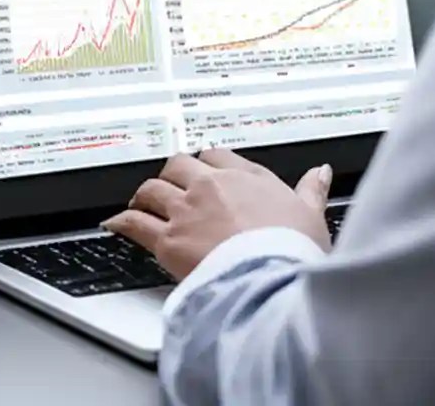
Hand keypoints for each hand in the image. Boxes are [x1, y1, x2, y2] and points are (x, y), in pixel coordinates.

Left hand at [102, 149, 332, 280]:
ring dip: (145, 195)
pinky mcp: (167, 240)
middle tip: (170, 185)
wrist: (272, 279)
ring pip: (153, 189)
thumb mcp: (312, 215)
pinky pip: (135, 223)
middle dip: (172, 174)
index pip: (216, 155)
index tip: (205, 170)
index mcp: (246, 178)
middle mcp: (211, 187)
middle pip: (179, 165)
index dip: (207, 163)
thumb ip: (311, 190)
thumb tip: (320, 172)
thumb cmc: (294, 251)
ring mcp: (186, 211)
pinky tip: (114, 223)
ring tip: (141, 202)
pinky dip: (122, 221)